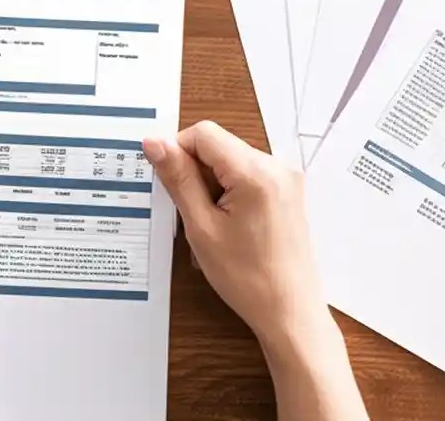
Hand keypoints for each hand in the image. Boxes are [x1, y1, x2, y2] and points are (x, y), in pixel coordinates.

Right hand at [143, 122, 367, 419]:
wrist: (290, 312)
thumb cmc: (246, 277)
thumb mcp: (201, 227)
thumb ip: (178, 178)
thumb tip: (154, 142)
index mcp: (256, 172)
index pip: (203, 133)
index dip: (177, 151)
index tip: (169, 184)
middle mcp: (277, 166)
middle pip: (219, 145)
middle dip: (195, 171)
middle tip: (191, 213)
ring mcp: (287, 178)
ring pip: (231, 160)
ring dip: (211, 183)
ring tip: (211, 224)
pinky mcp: (289, 191)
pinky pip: (248, 174)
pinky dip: (229, 190)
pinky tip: (228, 224)